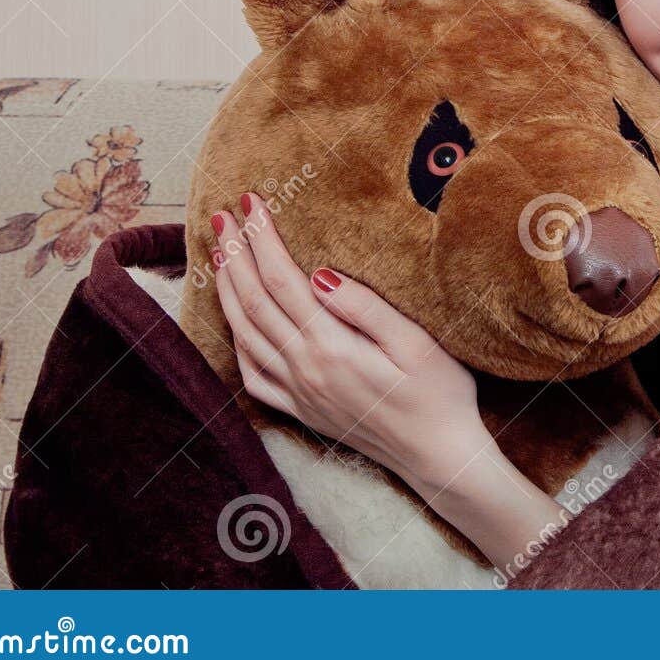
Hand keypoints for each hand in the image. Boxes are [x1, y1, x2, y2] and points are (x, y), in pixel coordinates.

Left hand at [208, 192, 492, 490]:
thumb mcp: (416, 344)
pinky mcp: (302, 411)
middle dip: (236, 256)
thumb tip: (319, 274)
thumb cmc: (440, 394)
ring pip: (245, 335)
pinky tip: (235, 322)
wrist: (439, 456)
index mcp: (332, 347)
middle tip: (221, 218)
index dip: (263, 240)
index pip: (283, 281)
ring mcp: (299, 394)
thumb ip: (366, 308)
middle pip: (255, 303)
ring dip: (227, 292)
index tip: (250, 203)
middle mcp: (305, 370)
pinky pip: (253, 376)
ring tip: (219, 256)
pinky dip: (236, 342)